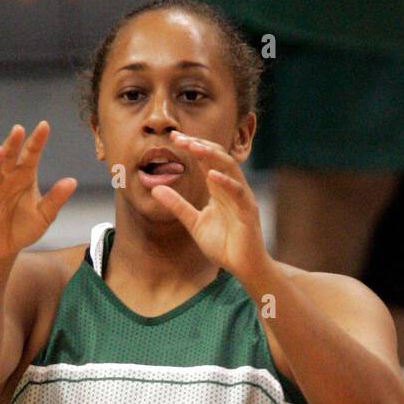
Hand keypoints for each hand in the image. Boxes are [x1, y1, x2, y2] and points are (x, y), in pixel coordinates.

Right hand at [0, 121, 76, 262]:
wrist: (5, 249)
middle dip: (13, 144)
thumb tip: (72, 181)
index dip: (37, 141)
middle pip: (9, 158)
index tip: (44, 125)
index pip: (31, 156)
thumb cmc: (23, 228)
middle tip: (18, 130)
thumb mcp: (44, 216)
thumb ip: (55, 199)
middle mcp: (7, 179)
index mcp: (25, 177)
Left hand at [149, 132, 268, 280]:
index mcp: (219, 188)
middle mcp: (231, 187)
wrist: (244, 266)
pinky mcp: (248, 211)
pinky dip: (226, 182)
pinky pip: (238, 192)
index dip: (192, 147)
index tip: (173, 138)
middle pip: (218, 157)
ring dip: (212, 156)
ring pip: (230, 168)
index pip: (206, 160)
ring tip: (194, 147)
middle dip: (199, 145)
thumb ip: (177, 205)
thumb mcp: (194, 223)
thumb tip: (155, 188)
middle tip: (180, 137)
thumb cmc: (223, 245)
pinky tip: (212, 175)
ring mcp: (242, 197)